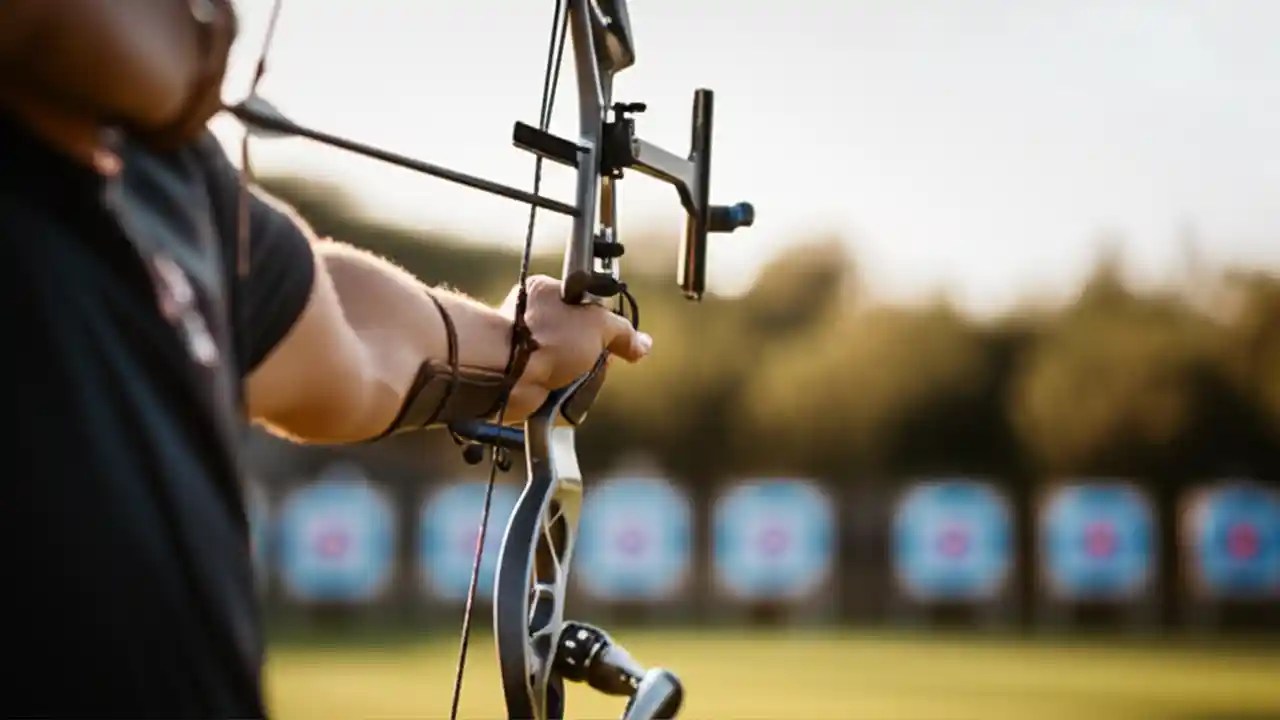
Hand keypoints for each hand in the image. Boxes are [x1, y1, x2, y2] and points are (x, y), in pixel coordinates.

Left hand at [500, 275, 651, 419]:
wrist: (507, 376)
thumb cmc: (544, 339)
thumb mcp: (597, 326)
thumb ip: (623, 332)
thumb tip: (643, 344)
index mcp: (545, 293)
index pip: (586, 306)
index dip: (601, 324)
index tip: (609, 336)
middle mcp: (532, 319)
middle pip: (581, 342)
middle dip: (592, 358)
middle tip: (590, 361)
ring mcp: (527, 351)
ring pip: (570, 370)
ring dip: (579, 381)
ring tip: (571, 380)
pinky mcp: (524, 381)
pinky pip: (556, 391)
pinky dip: (564, 398)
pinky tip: (561, 395)